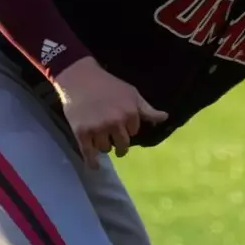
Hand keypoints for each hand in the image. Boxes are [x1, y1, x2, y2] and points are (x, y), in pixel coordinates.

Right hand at [52, 57, 167, 168]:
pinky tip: (95, 167)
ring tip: (100, 139)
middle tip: (113, 139)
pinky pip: (89, 153)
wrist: (79, 78)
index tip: (121, 123)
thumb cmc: (108, 85)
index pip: (134, 132)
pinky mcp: (82, 133)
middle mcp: (115, 123)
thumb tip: (165, 118)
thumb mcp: (131, 94)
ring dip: (104, 147)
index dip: (127, 128)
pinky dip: (92, 162)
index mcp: (130, 113)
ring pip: (105, 149)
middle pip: (122, 145)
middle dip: (119, 144)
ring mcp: (98, 129)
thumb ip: (147, 109)